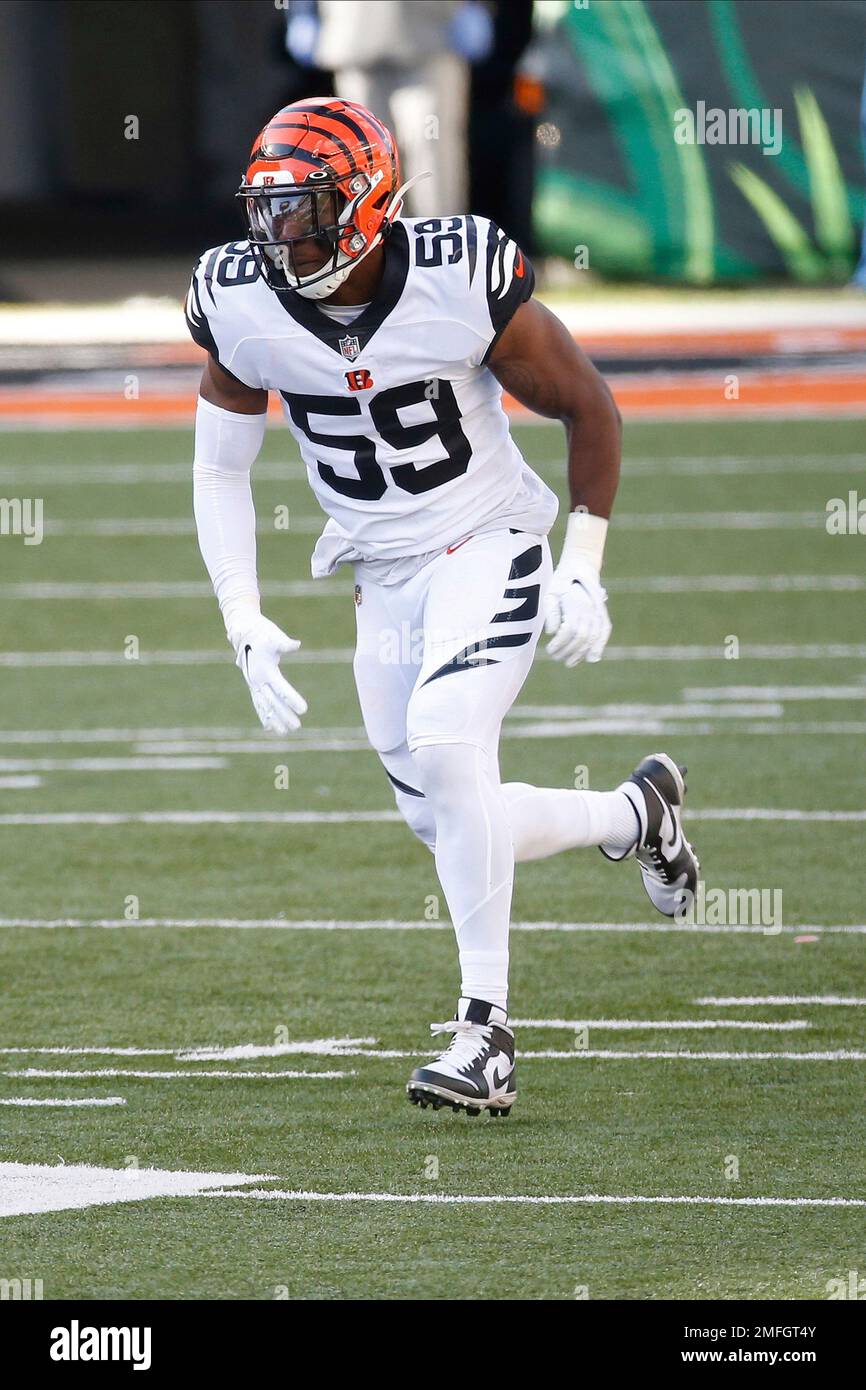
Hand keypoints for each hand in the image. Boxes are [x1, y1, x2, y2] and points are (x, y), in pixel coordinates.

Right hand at [232, 614, 307, 732]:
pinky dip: (263, 714)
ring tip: (284, 733)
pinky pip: (258, 702)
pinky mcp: (253, 684)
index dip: (292, 699)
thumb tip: (296, 645)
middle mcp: (257, 680)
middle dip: (284, 715)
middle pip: (272, 702)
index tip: (303, 710)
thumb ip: (285, 644)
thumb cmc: (262, 633)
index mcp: (265, 671)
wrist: (243, 630)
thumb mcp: (274, 637)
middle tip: (297, 727)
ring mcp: (254, 683)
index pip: (281, 689)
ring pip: (264, 705)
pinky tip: (270, 726)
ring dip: (274, 719)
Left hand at [544, 559, 611, 666]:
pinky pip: (604, 631)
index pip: (569, 630)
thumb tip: (552, 632)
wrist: (581, 567)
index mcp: (575, 602)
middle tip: (556, 658)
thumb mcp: (551, 593)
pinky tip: (592, 658)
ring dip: (581, 653)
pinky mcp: (602, 613)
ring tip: (569, 662)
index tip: (549, 649)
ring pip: (593, 637)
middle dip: (568, 651)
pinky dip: (599, 645)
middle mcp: (589, 608)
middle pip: (581, 637)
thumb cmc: (561, 582)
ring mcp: (598, 611)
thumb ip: (552, 612)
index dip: (559, 643)